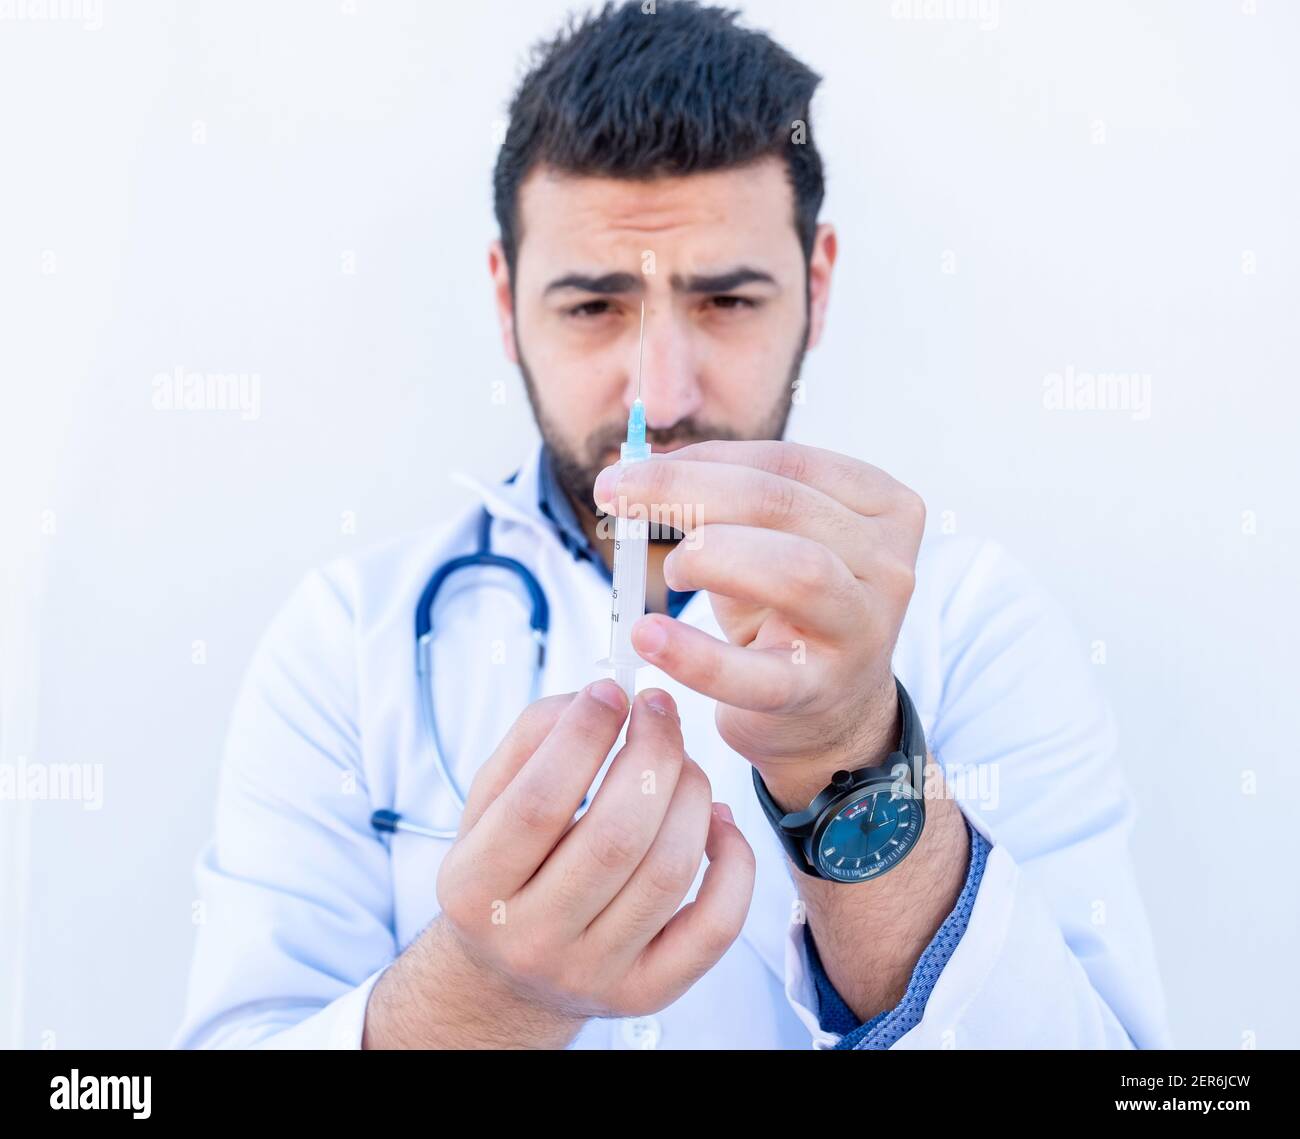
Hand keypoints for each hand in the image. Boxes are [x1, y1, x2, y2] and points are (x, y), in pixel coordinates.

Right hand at [364, 682, 754, 1047]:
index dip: (581, 736)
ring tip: (681, 761)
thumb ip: (532, 740)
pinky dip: (733, 862)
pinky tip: (718, 820)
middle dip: (651, 756)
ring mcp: (593, 974)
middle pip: (614, 838)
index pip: (536, 804)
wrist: (508, 973)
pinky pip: (714, 926)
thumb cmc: (505, 865)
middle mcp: (530, 939)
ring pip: (668, 873)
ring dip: (691, 796)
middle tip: (660, 710)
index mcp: (474, 888)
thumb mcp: (488, 802)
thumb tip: (601, 697)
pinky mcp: (647, 994)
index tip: (612, 690)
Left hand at [594, 441, 924, 809]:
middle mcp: (888, 563)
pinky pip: (758, 674)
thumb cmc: (790, 609)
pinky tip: (647, 636)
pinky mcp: (822, 692)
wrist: (830, 712)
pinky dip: (694, 654)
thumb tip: (637, 462)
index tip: (631, 467)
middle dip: (687, 491)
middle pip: (784, 506)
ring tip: (667, 569)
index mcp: (881, 508)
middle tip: (614, 493)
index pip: (789, 464)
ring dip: (709, 556)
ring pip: (796, 571)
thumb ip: (723, 495)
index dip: (704, 458)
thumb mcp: (769, 541)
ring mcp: (863, 630)